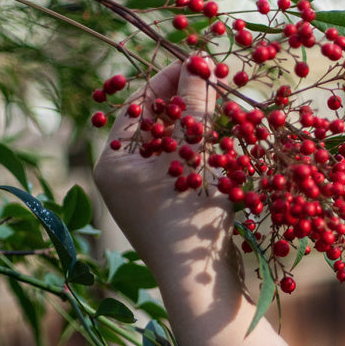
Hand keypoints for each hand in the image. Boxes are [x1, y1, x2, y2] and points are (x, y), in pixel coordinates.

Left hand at [93, 59, 232, 279]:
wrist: (203, 287)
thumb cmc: (190, 220)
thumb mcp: (195, 155)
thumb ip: (196, 106)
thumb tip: (199, 59)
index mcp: (112, 164)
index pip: (138, 106)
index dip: (168, 79)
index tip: (198, 61)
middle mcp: (123, 181)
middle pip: (157, 127)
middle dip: (190, 104)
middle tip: (219, 83)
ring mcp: (147, 201)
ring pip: (175, 150)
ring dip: (202, 130)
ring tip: (230, 111)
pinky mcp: (171, 215)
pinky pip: (186, 174)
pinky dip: (207, 158)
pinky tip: (232, 146)